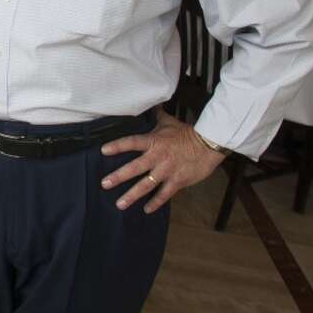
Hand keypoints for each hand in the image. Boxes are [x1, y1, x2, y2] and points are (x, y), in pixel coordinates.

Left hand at [99, 108, 225, 212]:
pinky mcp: (177, 181)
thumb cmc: (187, 133)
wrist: (208, 145)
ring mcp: (166, 171)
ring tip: (119, 204)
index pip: (131, 143)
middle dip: (118, 177)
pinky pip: (164, 195)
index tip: (103, 151)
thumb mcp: (169, 122)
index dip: (117, 146)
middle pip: (134, 168)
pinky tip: (146, 210)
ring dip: (132, 195)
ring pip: (146, 185)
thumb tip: (151, 103)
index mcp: (153, 142)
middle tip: (105, 184)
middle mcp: (157, 158)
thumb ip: (157, 116)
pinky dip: (155, 203)